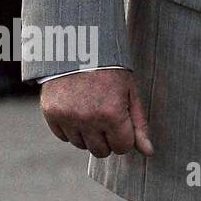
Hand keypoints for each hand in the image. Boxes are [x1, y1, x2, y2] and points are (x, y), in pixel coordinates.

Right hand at [40, 69, 154, 158]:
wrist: (79, 49)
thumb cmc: (111, 70)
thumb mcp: (130, 93)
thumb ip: (139, 124)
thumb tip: (149, 152)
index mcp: (112, 113)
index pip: (122, 147)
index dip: (125, 137)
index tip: (123, 124)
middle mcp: (88, 119)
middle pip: (101, 151)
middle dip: (108, 139)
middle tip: (109, 119)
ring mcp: (68, 118)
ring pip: (82, 145)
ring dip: (89, 135)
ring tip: (93, 111)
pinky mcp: (51, 115)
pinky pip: (64, 137)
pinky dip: (72, 129)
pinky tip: (78, 110)